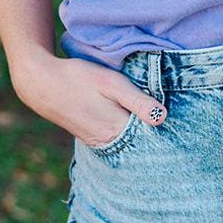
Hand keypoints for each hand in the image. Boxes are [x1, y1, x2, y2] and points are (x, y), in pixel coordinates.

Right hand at [11, 51, 167, 147]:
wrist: (42, 83)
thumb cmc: (78, 78)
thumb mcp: (111, 83)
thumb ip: (137, 100)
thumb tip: (163, 118)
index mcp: (116, 129)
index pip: (150, 139)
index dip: (166, 132)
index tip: (180, 127)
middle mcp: (108, 141)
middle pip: (140, 145)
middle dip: (156, 138)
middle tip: (175, 130)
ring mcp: (97, 141)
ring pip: (128, 144)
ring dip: (141, 137)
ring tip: (157, 127)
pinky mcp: (90, 137)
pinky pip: (115, 141)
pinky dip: (127, 136)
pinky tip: (134, 126)